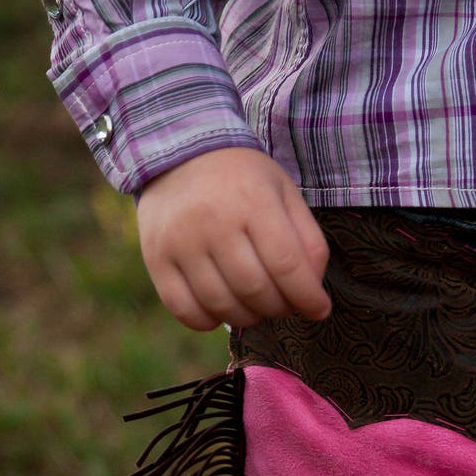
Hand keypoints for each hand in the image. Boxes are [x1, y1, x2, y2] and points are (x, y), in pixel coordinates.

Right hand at [136, 147, 330, 330]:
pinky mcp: (156, 259)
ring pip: (222, 305)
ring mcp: (180, 242)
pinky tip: (223, 308)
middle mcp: (213, 221)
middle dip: (280, 308)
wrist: (180, 154)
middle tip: (285, 304)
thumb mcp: (284, 193)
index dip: (308, 297)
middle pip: (255, 290)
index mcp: (253, 200)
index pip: (287, 265)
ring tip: (257, 305)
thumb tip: (313, 292)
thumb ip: (308, 240)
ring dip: (249, 316)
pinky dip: (209, 321)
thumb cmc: (243, 180)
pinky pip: (185, 310)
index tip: (319, 310)